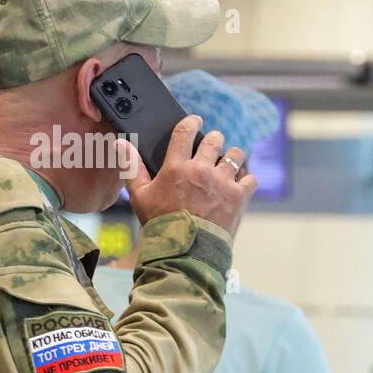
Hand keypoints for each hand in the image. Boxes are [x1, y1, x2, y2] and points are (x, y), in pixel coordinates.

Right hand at [121, 115, 256, 234]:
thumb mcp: (140, 196)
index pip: (185, 131)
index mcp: (176, 167)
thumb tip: (121, 143)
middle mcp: (201, 169)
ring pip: (235, 155)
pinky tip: (239, 184)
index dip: (191, 121)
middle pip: (214, 139)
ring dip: (231, 157)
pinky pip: (250, 179)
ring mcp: (222, 182)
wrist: (185, 251)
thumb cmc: (160, 224)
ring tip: (227, 163)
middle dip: (213, 139)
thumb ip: (132, 167)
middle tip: (211, 145)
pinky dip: (246, 180)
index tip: (195, 120)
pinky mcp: (238, 196)